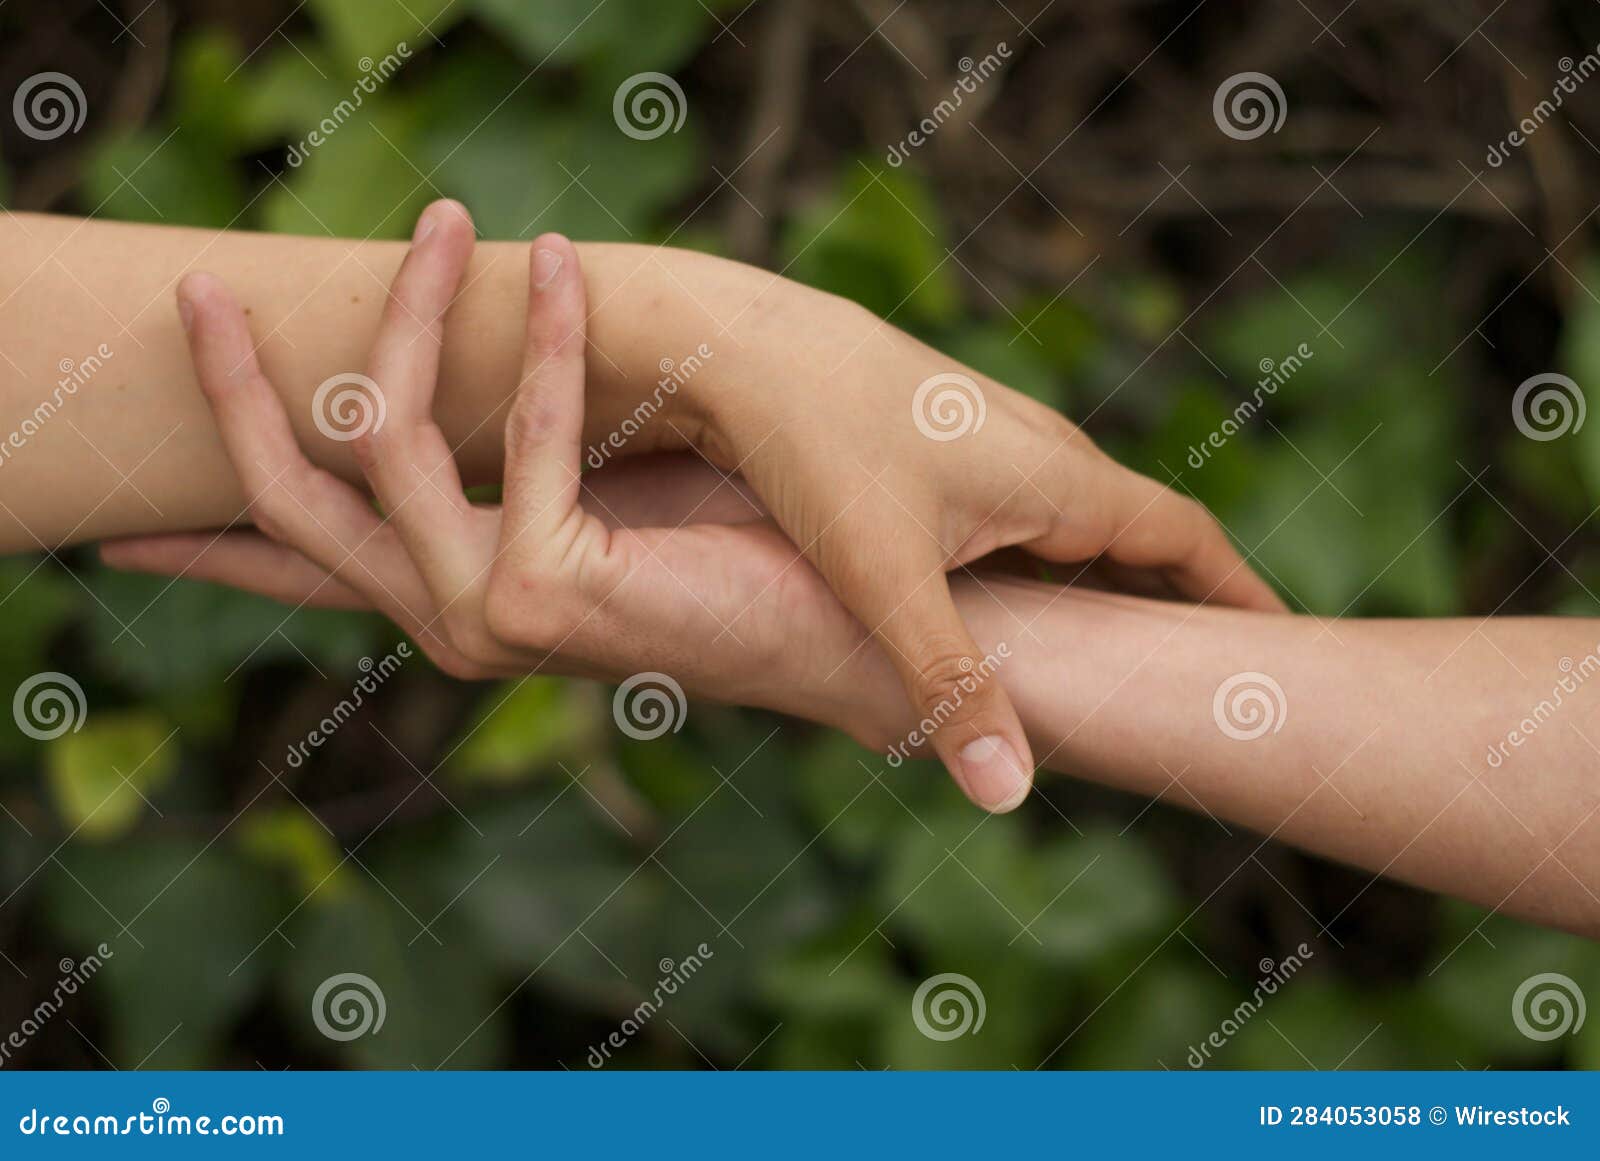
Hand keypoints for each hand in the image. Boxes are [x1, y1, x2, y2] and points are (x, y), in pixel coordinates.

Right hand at [101, 201, 910, 752]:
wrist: (824, 627)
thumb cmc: (713, 555)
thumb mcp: (571, 506)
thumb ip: (493, 471)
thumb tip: (423, 387)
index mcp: (442, 608)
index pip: (292, 568)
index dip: (197, 543)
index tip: (114, 521)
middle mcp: (444, 625)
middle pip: (288, 494)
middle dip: (237, 386)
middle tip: (206, 287)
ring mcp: (484, 619)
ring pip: (388, 438)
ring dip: (418, 310)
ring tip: (453, 220)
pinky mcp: (545, 592)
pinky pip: (527, 425)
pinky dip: (549, 334)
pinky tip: (565, 263)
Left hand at [622, 253, 1285, 808]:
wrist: (729, 341)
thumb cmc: (810, 446)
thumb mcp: (886, 578)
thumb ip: (951, 685)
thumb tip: (1010, 795)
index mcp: (1058, 476)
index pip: (1184, 539)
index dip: (1236, 595)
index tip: (1281, 645)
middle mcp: (1040, 447)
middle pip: (1136, 533)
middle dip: (1174, 600)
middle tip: (1203, 672)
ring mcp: (987, 435)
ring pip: (1072, 519)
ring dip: (1102, 579)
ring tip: (1118, 647)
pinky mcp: (936, 435)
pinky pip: (1019, 506)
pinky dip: (1040, 557)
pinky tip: (1006, 595)